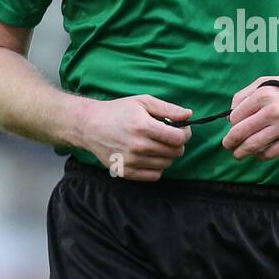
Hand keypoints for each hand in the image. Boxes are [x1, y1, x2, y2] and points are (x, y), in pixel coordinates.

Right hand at [73, 94, 191, 180]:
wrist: (90, 126)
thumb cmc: (118, 111)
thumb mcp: (143, 102)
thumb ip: (168, 108)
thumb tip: (189, 115)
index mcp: (143, 126)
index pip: (178, 138)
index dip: (185, 133)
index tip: (182, 130)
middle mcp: (138, 146)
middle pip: (175, 152)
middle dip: (177, 144)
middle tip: (168, 136)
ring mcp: (132, 161)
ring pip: (166, 164)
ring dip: (167, 155)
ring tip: (156, 144)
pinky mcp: (126, 172)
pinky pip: (154, 176)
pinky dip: (157, 167)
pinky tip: (149, 156)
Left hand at [222, 69, 278, 160]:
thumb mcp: (265, 82)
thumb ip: (243, 95)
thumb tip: (229, 117)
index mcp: (263, 95)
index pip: (236, 116)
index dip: (232, 124)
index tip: (234, 127)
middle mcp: (273, 110)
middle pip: (241, 132)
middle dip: (230, 142)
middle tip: (228, 146)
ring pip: (253, 145)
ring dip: (241, 153)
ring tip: (238, 154)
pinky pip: (271, 153)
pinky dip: (260, 156)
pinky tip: (259, 154)